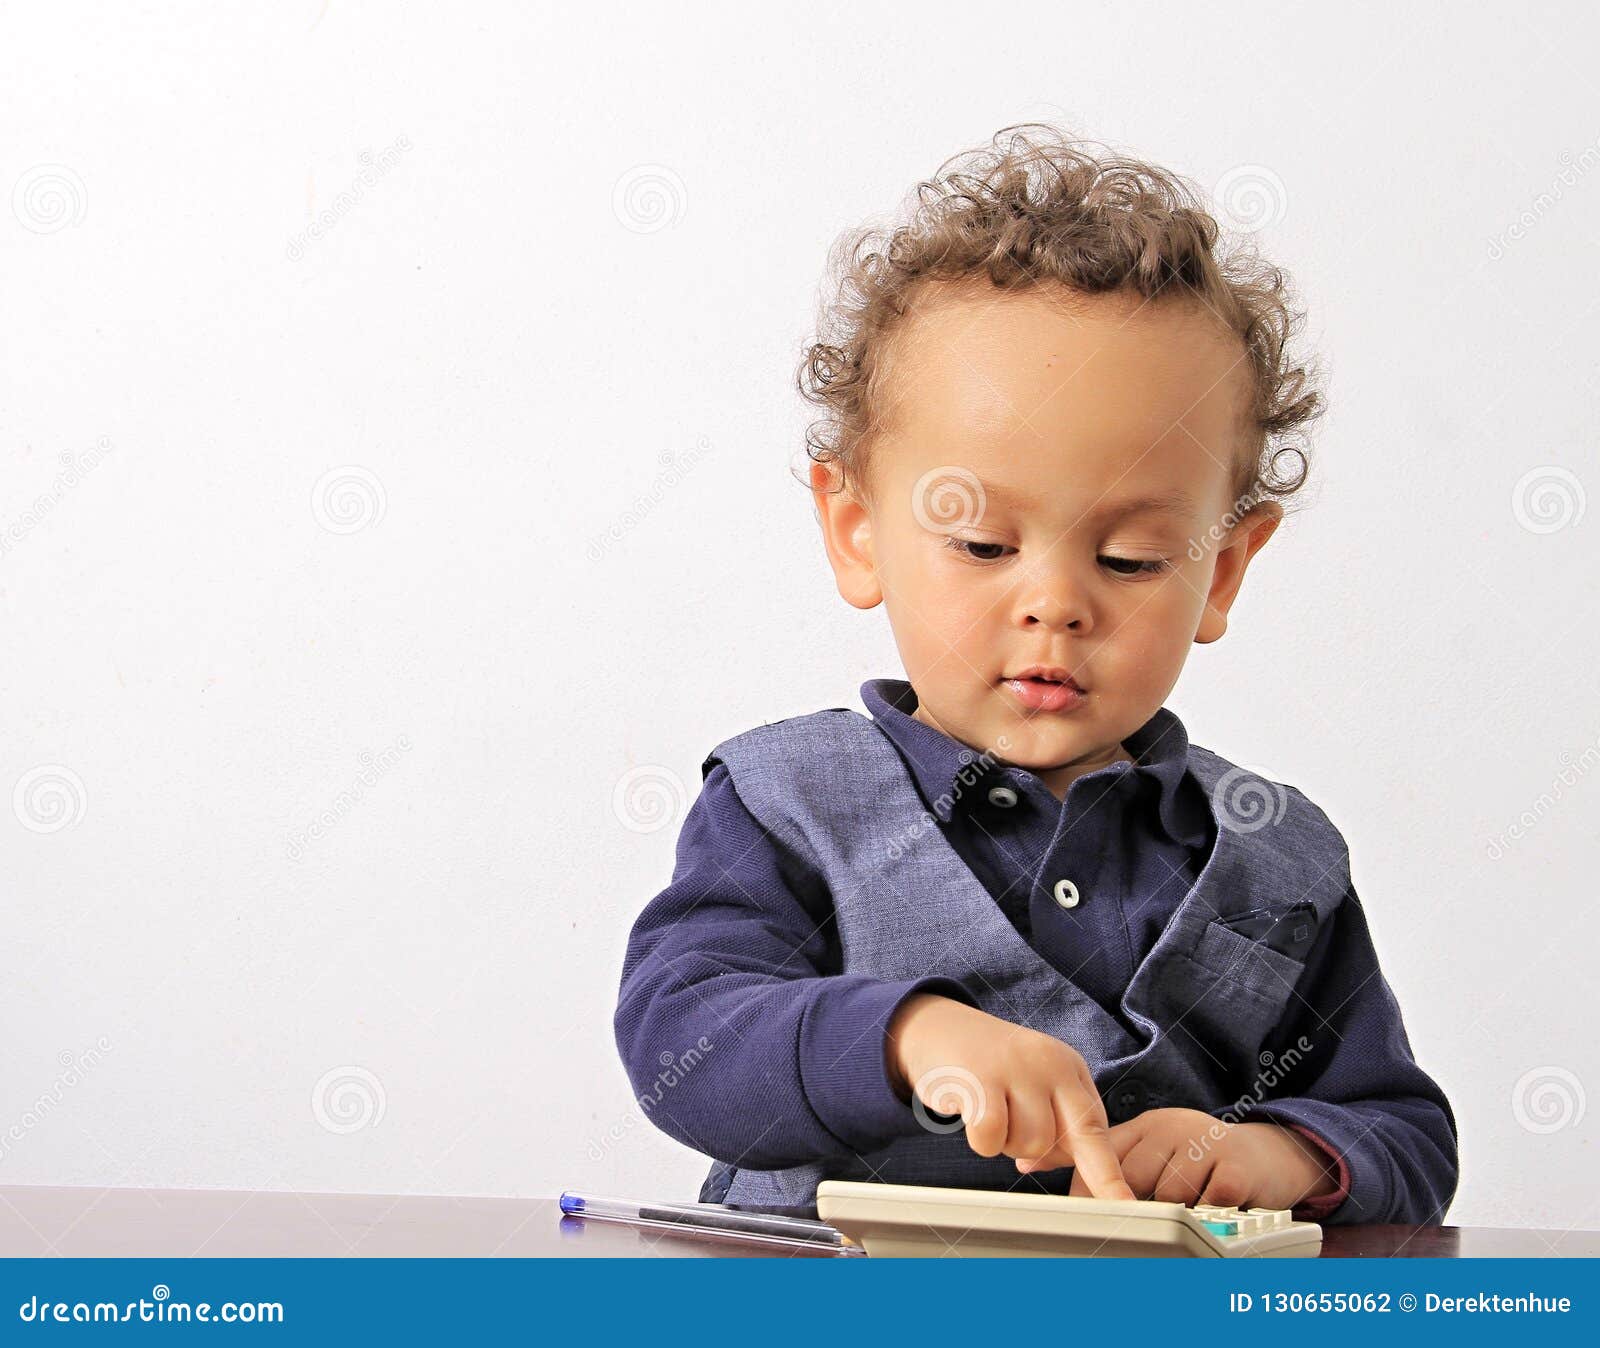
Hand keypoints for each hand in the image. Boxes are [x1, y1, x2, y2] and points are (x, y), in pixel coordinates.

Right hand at [885, 993, 1134, 1199]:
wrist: (939, 1028)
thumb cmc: (992, 1068)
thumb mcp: (1035, 1086)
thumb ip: (1059, 1126)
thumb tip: (1075, 1175)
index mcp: (1069, 1068)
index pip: (1098, 1129)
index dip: (1107, 1173)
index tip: (1123, 1204)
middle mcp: (1049, 1064)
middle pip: (1067, 1141)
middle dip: (1044, 1155)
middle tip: (1011, 1125)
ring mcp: (1016, 1068)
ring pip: (1028, 1144)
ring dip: (1006, 1143)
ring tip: (990, 1110)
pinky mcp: (980, 1077)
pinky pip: (991, 1138)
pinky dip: (980, 1139)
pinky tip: (971, 1112)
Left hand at [1051, 1106, 1340, 1210]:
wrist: (1269, 1155)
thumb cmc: (1200, 1157)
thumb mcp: (1151, 1147)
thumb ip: (1102, 1156)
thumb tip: (1030, 1158)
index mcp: (1146, 1126)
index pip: (1102, 1150)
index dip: (1085, 1184)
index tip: (1070, 1207)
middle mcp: (1171, 1128)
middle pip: (1130, 1174)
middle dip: (1123, 1207)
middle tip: (1127, 1230)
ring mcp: (1204, 1144)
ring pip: (1167, 1194)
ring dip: (1171, 1214)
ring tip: (1182, 1216)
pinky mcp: (1235, 1167)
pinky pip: (1207, 1203)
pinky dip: (1206, 1216)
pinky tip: (1211, 1211)